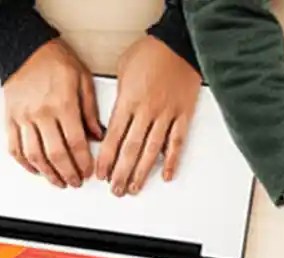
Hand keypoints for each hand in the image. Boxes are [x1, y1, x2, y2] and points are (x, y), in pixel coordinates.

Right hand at [4, 38, 101, 188]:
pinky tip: (36, 170)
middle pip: (56, 154)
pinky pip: (15, 148)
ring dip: (48, 174)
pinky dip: (25, 163)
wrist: (23, 48)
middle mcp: (41, 113)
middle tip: (76, 181)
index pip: (75, 142)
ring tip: (59, 181)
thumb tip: (98, 135)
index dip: (83, 162)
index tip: (89, 171)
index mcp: (62, 104)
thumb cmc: (54, 60)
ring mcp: (23, 117)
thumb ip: (90, 110)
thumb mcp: (82, 79)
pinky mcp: (10, 118)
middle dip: (68, 173)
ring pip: (35, 155)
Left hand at [96, 35, 201, 195]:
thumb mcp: (122, 70)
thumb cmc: (151, 52)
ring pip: (152, 151)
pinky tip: (166, 174)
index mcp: (128, 101)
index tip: (100, 173)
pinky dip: (171, 161)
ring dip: (142, 172)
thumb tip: (113, 118)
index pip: (113, 137)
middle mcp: (146, 111)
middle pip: (131, 149)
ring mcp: (166, 115)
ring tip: (134, 187)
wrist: (178, 43)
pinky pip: (177, 142)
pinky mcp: (183, 115)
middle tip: (115, 189)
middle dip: (121, 172)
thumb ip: (118, 97)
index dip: (106, 159)